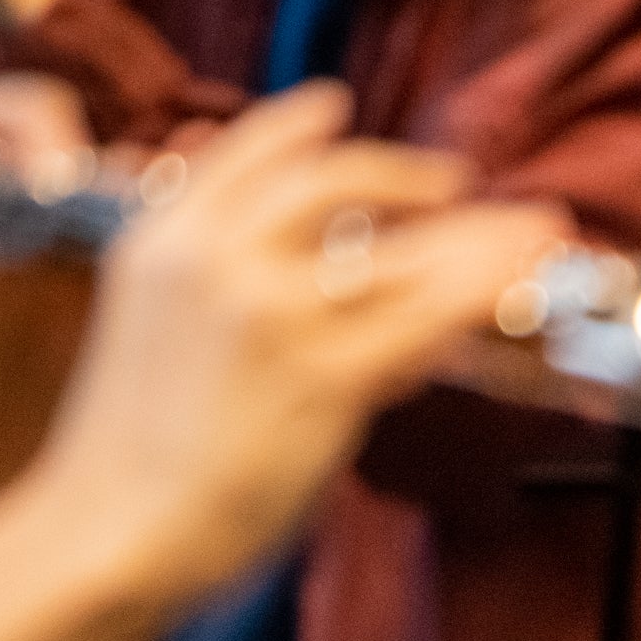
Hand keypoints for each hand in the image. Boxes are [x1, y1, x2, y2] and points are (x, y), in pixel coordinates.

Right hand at [18, 81, 570, 608]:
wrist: (107, 532)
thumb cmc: (125, 460)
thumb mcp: (152, 335)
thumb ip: (215, 287)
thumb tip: (310, 270)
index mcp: (162, 238)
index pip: (246, 154)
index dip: (301, 125)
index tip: (338, 108)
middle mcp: (217, 257)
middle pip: (333, 183)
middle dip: (405, 173)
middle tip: (454, 179)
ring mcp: (272, 311)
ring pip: (399, 253)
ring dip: (479, 238)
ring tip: (533, 232)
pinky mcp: (323, 376)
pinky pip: (425, 319)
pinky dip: (482, 293)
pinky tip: (521, 279)